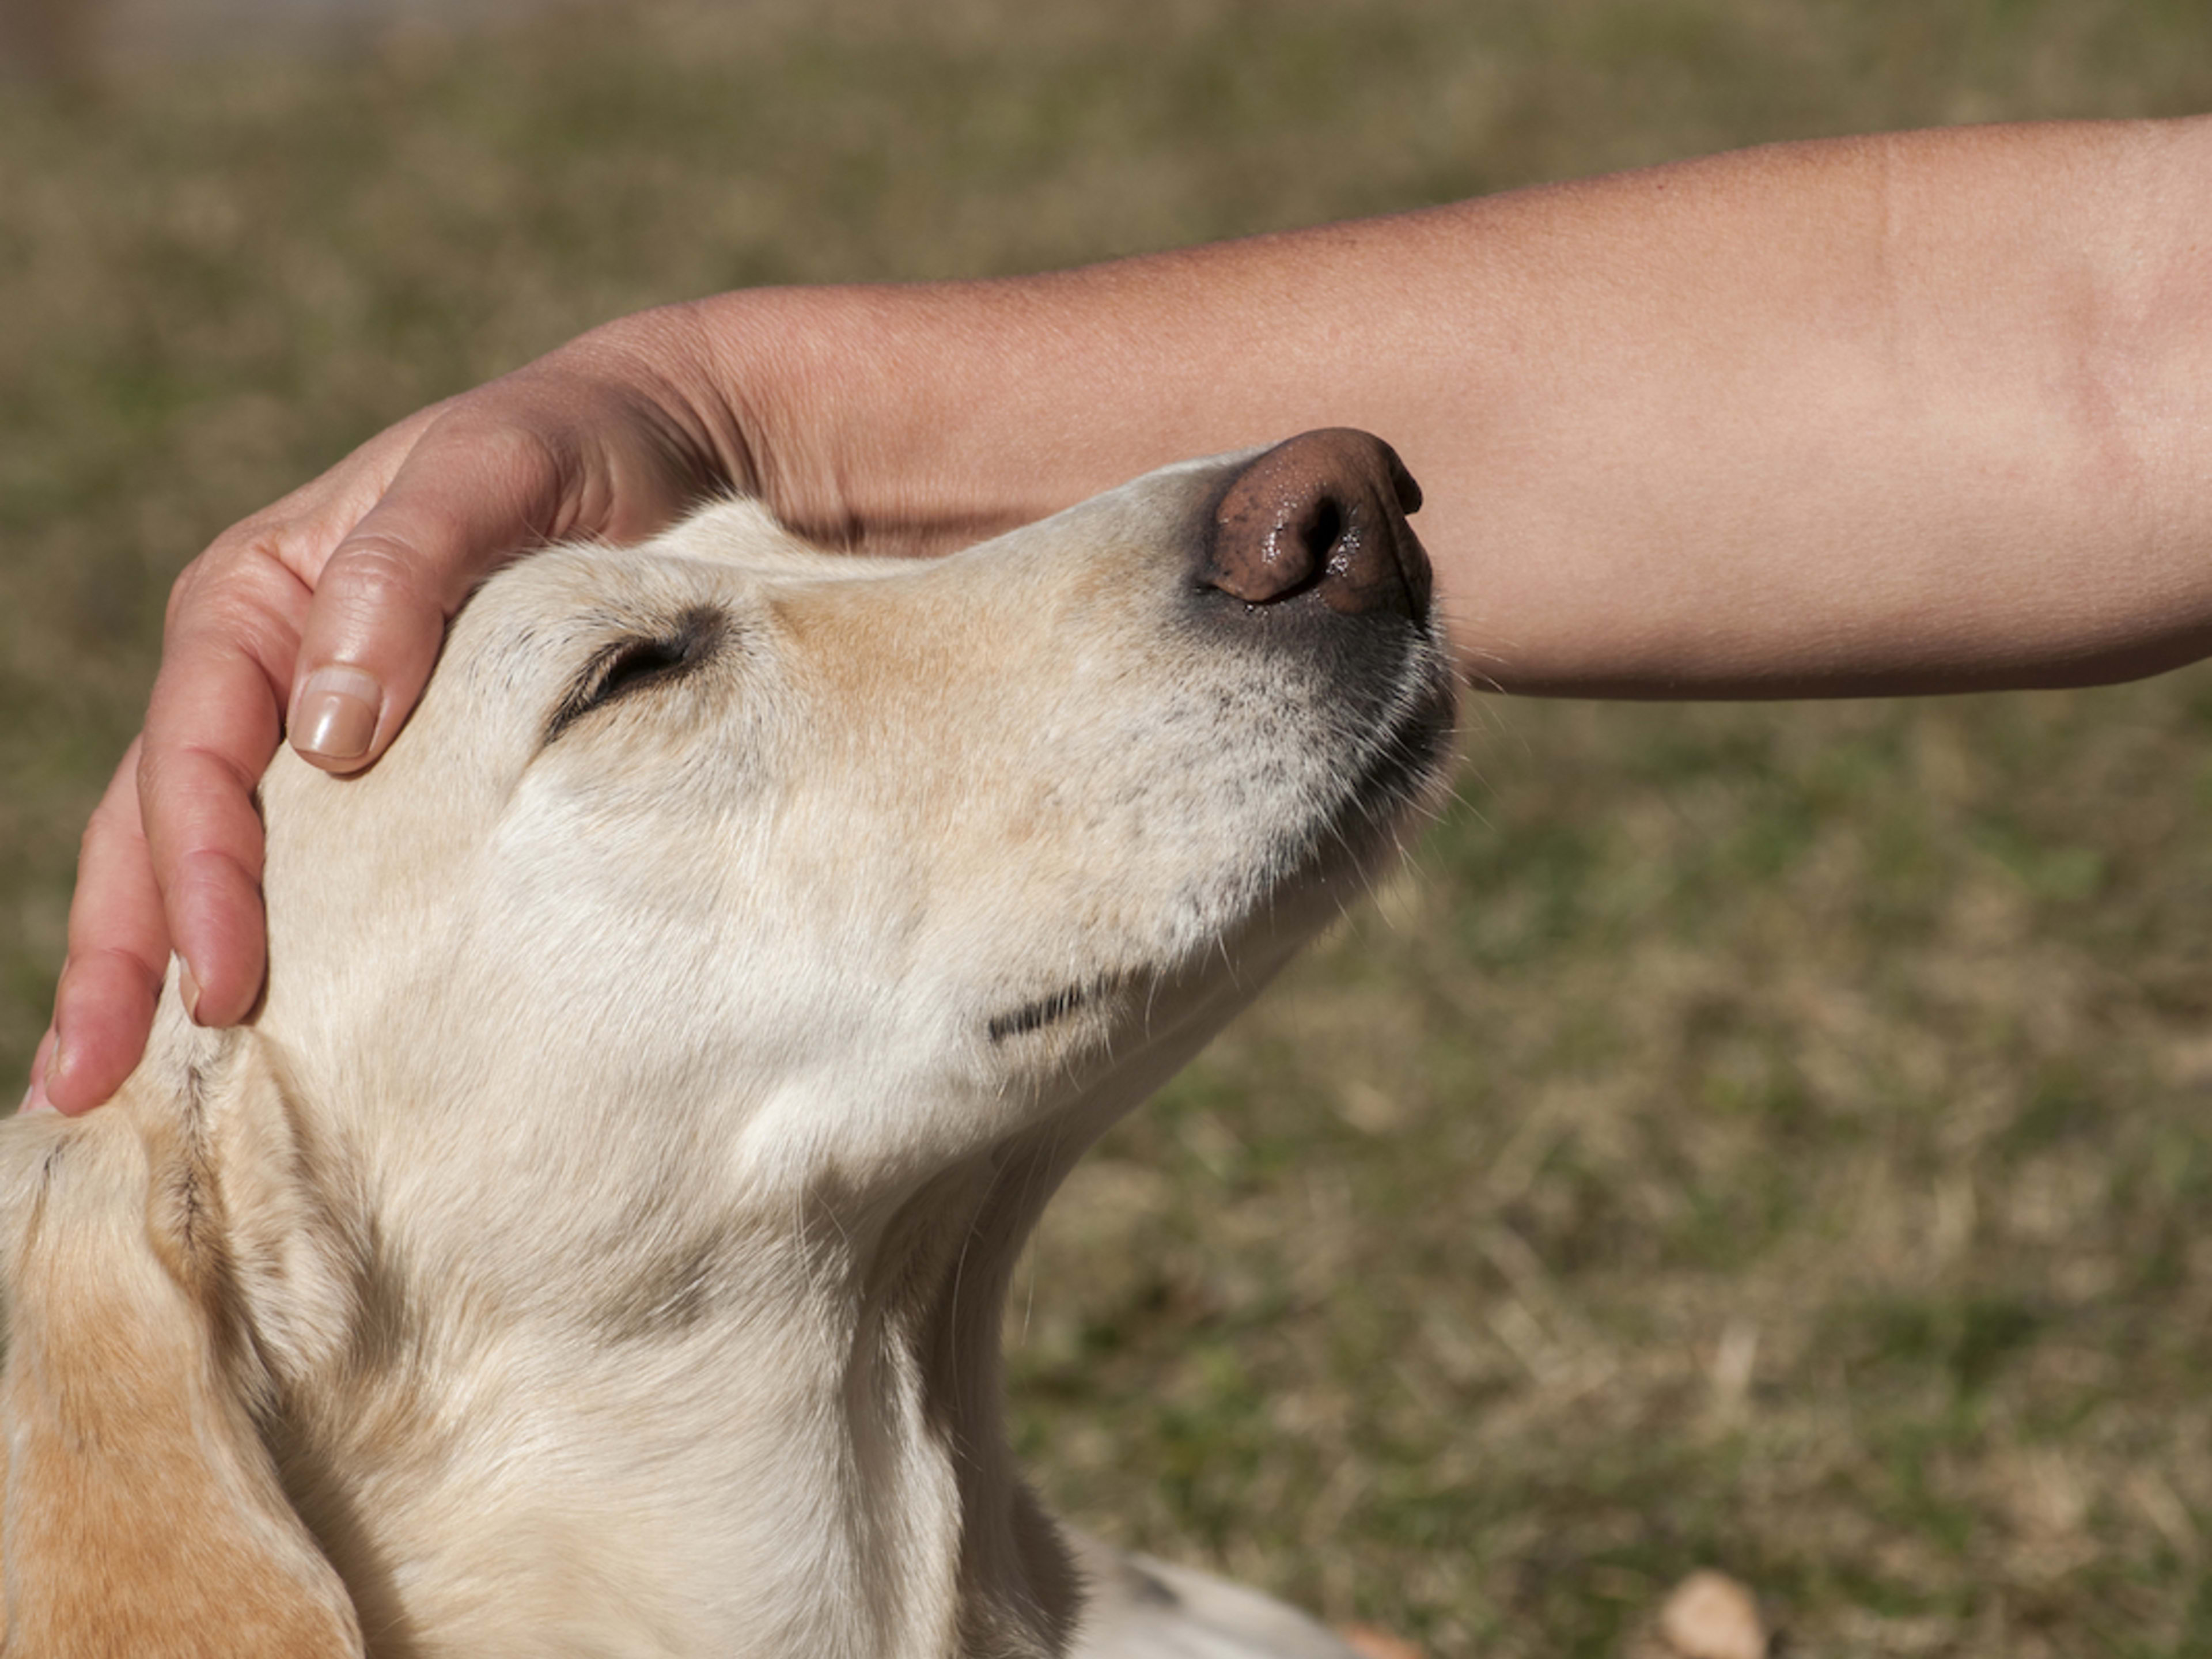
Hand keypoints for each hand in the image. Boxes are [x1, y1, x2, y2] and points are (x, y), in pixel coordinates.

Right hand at [28, 304, 746, 1112]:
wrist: (668, 447)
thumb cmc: (579, 446)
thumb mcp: (498, 472)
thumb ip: (408, 570)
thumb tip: (325, 731)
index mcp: (260, 597)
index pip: (199, 750)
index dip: (201, 872)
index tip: (224, 983)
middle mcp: (265, 668)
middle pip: (158, 824)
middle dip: (118, 958)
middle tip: (80, 1091)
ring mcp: (314, 725)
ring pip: (199, 857)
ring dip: (150, 974)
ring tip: (105, 1097)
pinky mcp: (384, 774)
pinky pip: (297, 865)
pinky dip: (248, 945)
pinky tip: (234, 1037)